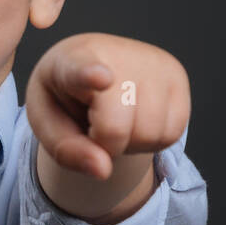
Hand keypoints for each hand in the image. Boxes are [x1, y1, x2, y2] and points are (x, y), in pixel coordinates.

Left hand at [26, 33, 189, 181]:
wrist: (92, 72)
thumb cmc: (65, 99)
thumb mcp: (48, 126)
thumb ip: (67, 151)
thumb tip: (103, 170)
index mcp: (71, 60)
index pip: (82, 69)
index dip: (91, 75)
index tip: (100, 77)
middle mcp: (118, 54)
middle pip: (116, 128)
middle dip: (104, 144)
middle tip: (93, 125)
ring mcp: (153, 62)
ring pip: (150, 134)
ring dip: (131, 145)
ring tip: (116, 120)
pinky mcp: (177, 76)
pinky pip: (173, 133)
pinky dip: (153, 142)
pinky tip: (137, 121)